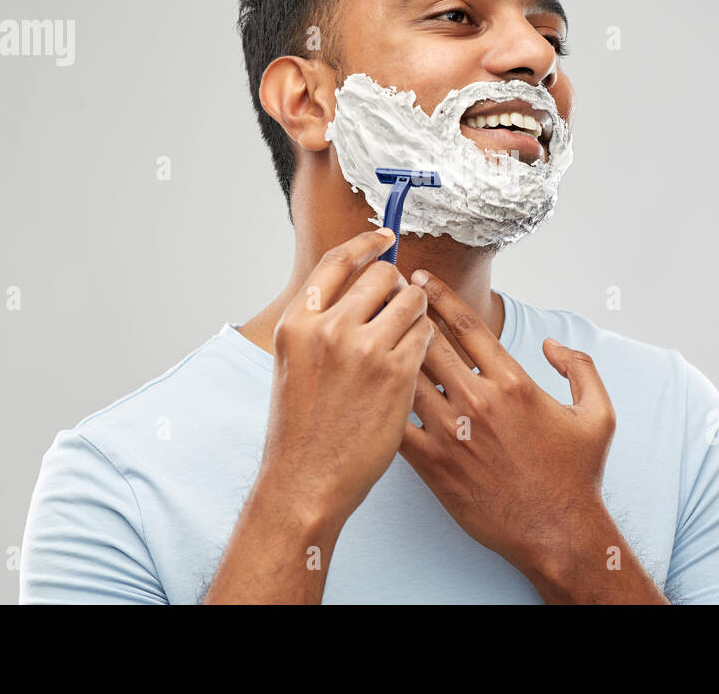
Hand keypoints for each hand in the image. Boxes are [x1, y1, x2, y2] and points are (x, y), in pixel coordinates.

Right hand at [260, 228, 434, 526]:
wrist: (306, 482)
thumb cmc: (301, 428)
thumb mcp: (292, 362)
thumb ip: (318, 322)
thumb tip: (355, 288)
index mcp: (298, 322)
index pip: (338, 261)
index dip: (367, 243)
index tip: (386, 237)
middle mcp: (329, 328)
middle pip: (382, 275)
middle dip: (396, 288)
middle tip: (398, 310)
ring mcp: (365, 349)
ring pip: (411, 301)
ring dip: (416, 314)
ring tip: (407, 341)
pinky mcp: (397, 374)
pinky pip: (426, 335)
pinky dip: (425, 343)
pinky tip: (415, 363)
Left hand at [398, 270, 616, 583]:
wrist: (557, 533)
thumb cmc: (577, 475)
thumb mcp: (599, 414)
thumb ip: (580, 367)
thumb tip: (551, 345)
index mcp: (514, 382)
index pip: (468, 325)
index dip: (440, 295)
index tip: (421, 277)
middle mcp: (479, 401)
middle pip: (429, 342)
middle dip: (404, 313)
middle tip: (384, 293)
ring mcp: (453, 433)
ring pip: (407, 377)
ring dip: (387, 352)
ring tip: (369, 332)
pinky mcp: (434, 464)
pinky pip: (397, 423)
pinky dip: (382, 401)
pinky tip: (368, 385)